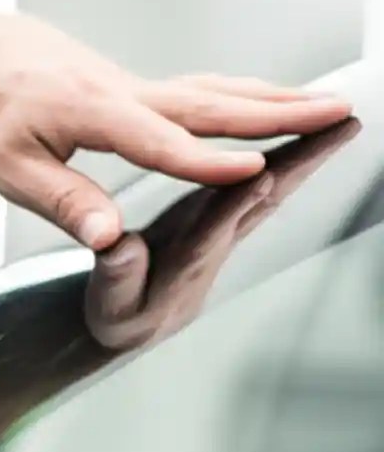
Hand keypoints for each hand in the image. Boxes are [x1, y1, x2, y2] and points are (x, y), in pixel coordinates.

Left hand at [0, 7, 353, 249]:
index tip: (256, 170)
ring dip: (272, 98)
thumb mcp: (5, 167)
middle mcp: (124, 93)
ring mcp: (134, 87)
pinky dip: (244, 95)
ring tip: (326, 106)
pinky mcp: (136, 89)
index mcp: (90, 113)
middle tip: (335, 114)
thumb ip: (60, 200)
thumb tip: (109, 237)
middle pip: (208, 104)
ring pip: (213, 92)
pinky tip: (269, 103)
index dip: (206, 161)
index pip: (158, 143)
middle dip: (274, 113)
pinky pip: (202, 91)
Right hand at [85, 118, 358, 348]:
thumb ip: (117, 275)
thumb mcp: (110, 302)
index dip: (235, 204)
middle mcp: (215, 245)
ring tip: (337, 124)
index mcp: (183, 264)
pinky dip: (284, 160)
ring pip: (269, 191)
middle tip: (340, 129)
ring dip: (305, 157)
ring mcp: (223, 231)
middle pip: (261, 203)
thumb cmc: (122, 315)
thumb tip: (119, 245)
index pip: (211, 231)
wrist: (137, 326)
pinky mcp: (221, 219)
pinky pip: (258, 186)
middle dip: (301, 166)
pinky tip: (301, 140)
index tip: (259, 174)